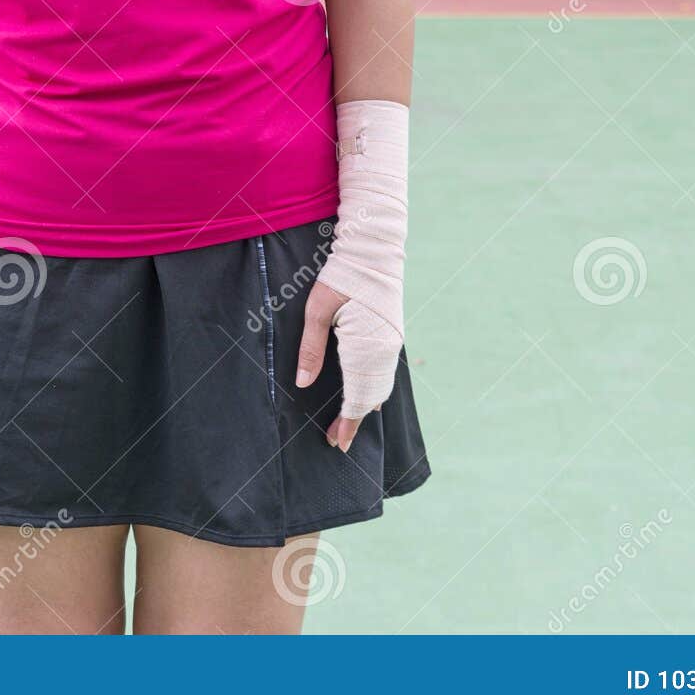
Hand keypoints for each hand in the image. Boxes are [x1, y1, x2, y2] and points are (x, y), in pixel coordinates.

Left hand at [294, 280, 393, 452]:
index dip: (347, 424)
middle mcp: (385, 350)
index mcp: (366, 347)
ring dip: (365, 406)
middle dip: (354, 420)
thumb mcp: (316, 311)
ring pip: (381, 386)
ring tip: (346, 423)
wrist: (372, 249)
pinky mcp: (392, 335)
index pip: (358, 398)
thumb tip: (302, 384)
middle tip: (337, 440)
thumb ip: (310, 350)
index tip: (338, 444)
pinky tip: (365, 398)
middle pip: (372, 397)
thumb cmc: (341, 276)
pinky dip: (374, 388)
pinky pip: (385, 371)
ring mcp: (392, 342)